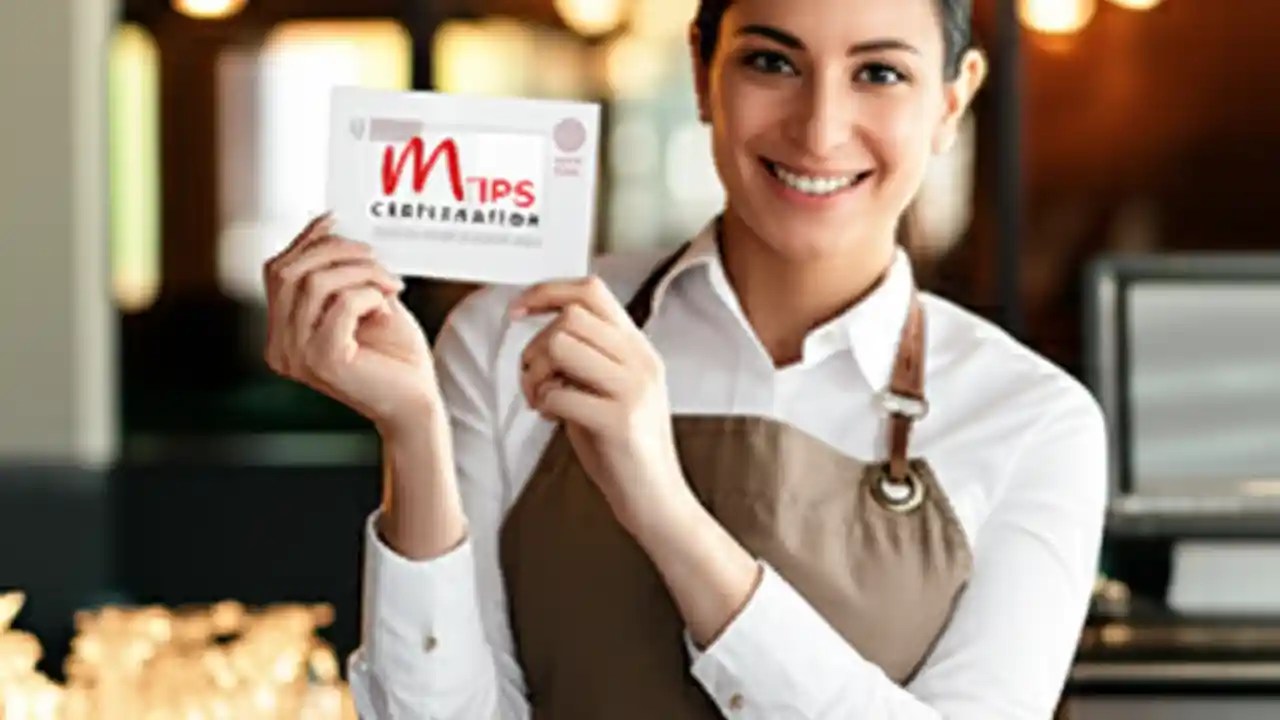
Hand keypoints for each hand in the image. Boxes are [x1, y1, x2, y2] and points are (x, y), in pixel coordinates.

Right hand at [263, 214, 439, 433]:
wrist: (417, 403)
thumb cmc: (395, 356)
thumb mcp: (363, 302)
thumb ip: (339, 272)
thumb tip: (325, 224)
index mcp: (283, 335)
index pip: (276, 272)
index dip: (304, 241)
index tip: (335, 220)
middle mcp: (281, 348)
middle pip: (288, 272)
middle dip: (335, 250)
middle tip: (376, 257)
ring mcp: (298, 357)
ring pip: (314, 283)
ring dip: (360, 271)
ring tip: (390, 283)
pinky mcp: (325, 360)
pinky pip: (342, 304)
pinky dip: (368, 294)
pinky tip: (386, 305)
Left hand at [512, 276, 692, 530]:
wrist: (657, 501)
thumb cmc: (624, 448)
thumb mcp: (612, 390)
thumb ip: (589, 358)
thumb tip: (544, 330)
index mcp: (639, 349)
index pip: (592, 292)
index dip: (547, 292)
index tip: (517, 310)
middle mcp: (641, 361)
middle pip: (570, 316)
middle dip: (536, 343)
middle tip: (534, 377)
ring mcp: (633, 390)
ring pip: (561, 345)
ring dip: (536, 372)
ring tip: (540, 399)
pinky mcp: (619, 421)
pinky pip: (560, 392)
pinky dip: (543, 403)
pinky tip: (551, 418)